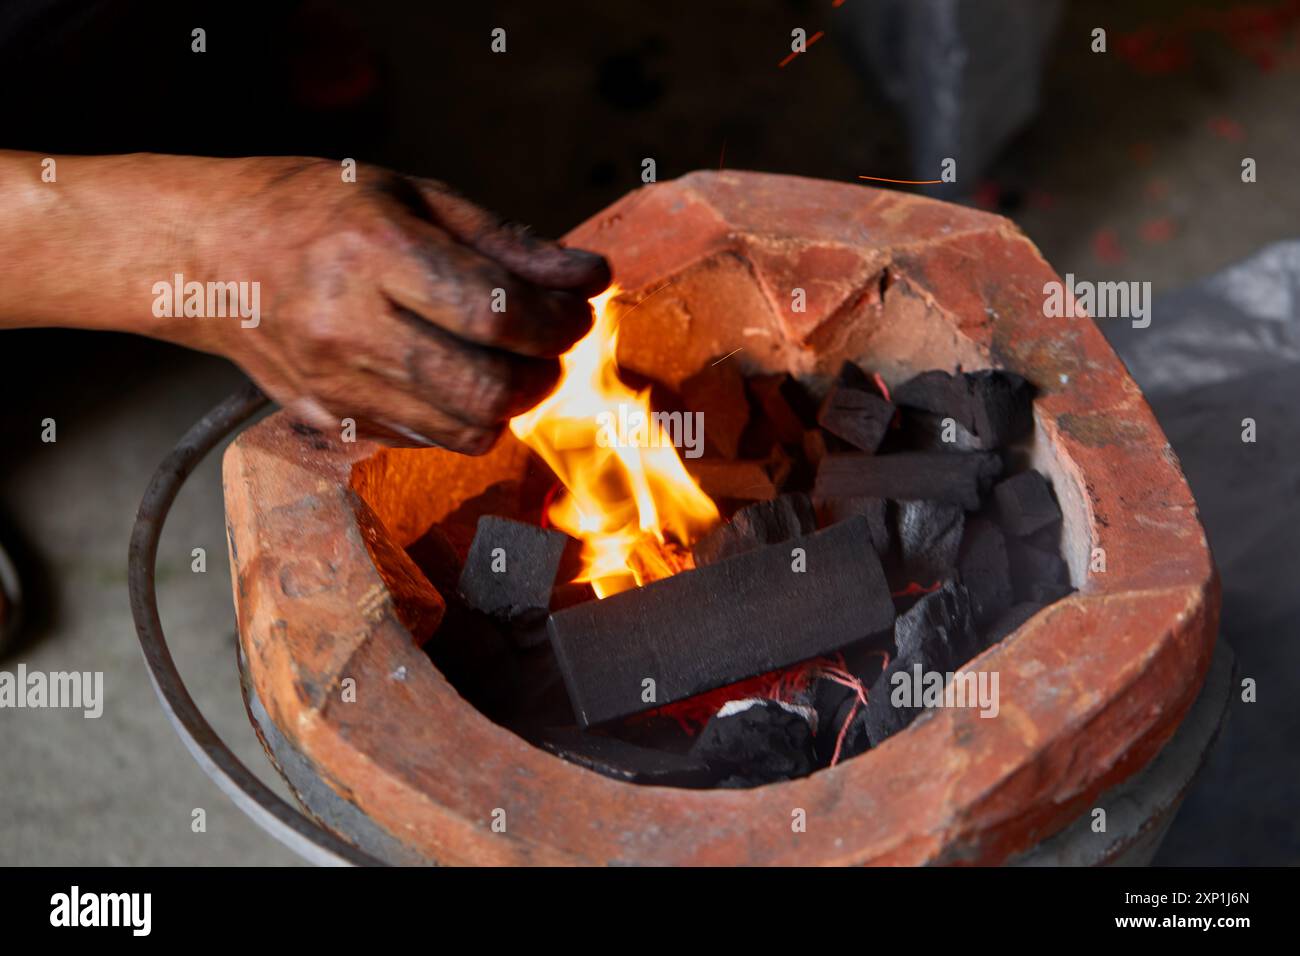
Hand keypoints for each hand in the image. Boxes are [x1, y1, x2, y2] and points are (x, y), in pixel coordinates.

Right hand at [189, 158, 608, 452]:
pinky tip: (454, 377)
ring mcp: (337, 385)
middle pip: (486, 388)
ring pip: (465, 432)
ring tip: (508, 363)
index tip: (576, 310)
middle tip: (549, 346)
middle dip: (543, 373)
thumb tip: (589, 278)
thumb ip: (506, 243)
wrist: (205, 257)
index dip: (557, 322)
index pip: (495, 312)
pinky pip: (428, 442)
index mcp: (373, 254)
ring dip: (510, 404)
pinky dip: (463, 419)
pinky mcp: (330, 421)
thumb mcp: (412, 197)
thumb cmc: (312, 210)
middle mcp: (350, 327)